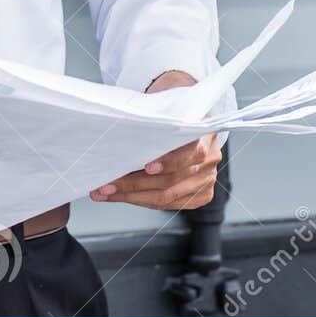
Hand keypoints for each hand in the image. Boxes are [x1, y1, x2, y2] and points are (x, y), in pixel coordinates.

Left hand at [89, 70, 220, 209]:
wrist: (191, 121)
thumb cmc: (173, 117)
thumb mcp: (168, 111)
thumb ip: (155, 124)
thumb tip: (118, 134)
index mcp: (203, 136)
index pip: (189, 152)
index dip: (168, 162)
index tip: (146, 166)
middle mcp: (208, 161)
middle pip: (170, 181)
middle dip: (133, 185)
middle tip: (107, 186)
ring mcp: (206, 180)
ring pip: (166, 197)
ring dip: (132, 197)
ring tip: (107, 193)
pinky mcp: (200, 196)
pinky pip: (168, 205)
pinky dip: (143, 201)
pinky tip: (124, 197)